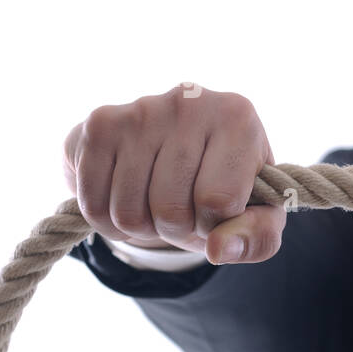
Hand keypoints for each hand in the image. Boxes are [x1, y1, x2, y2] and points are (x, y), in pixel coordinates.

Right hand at [62, 83, 285, 264]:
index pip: (218, 201)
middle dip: (178, 230)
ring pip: (127, 213)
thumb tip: (218, 249)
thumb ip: (256, 237)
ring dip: (143, 229)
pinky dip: (109, 223)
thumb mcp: (260, 213)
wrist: (179, 147)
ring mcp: (140, 110)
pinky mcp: (100, 124)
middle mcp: (189, 103)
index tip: (218, 212)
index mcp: (238, 118)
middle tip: (186, 212)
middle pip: (169, 210)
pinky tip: (128, 200)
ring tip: (159, 206)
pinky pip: (92, 205)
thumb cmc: (230, 183)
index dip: (214, 225)